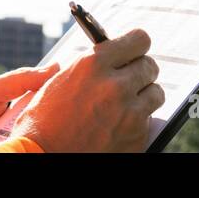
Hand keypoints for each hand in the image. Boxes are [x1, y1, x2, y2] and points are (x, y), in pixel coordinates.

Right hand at [5, 28, 163, 151]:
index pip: (139, 40)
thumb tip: (99, 58)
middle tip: (129, 79)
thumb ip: (86, 65)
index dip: (136, 46)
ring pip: (156, 93)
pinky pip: (148, 120)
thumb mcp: (57, 81)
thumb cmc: (43, 122)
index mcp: (93, 64)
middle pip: (150, 66)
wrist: (43, 157)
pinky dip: (137, 121)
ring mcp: (129, 113)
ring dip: (143, 96)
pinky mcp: (136, 137)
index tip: (134, 50)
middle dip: (140, 71)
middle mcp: (114, 86)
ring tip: (126, 103)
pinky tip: (118, 124)